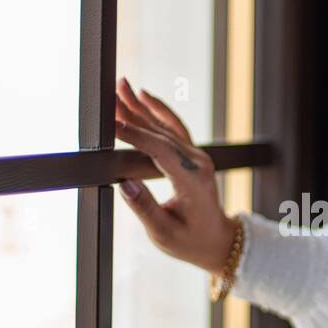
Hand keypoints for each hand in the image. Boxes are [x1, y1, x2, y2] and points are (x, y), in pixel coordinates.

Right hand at [112, 77, 236, 273]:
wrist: (217, 241)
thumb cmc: (190, 241)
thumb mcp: (164, 232)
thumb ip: (144, 208)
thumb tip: (123, 184)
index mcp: (191, 181)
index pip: (160, 151)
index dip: (136, 136)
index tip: (113, 123)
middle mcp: (197, 163)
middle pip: (161, 132)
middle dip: (133, 111)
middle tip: (111, 92)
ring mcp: (197, 157)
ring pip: (166, 126)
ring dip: (142, 106)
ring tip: (121, 85)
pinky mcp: (193, 156)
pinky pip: (174, 128)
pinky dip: (158, 111)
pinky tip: (144, 96)